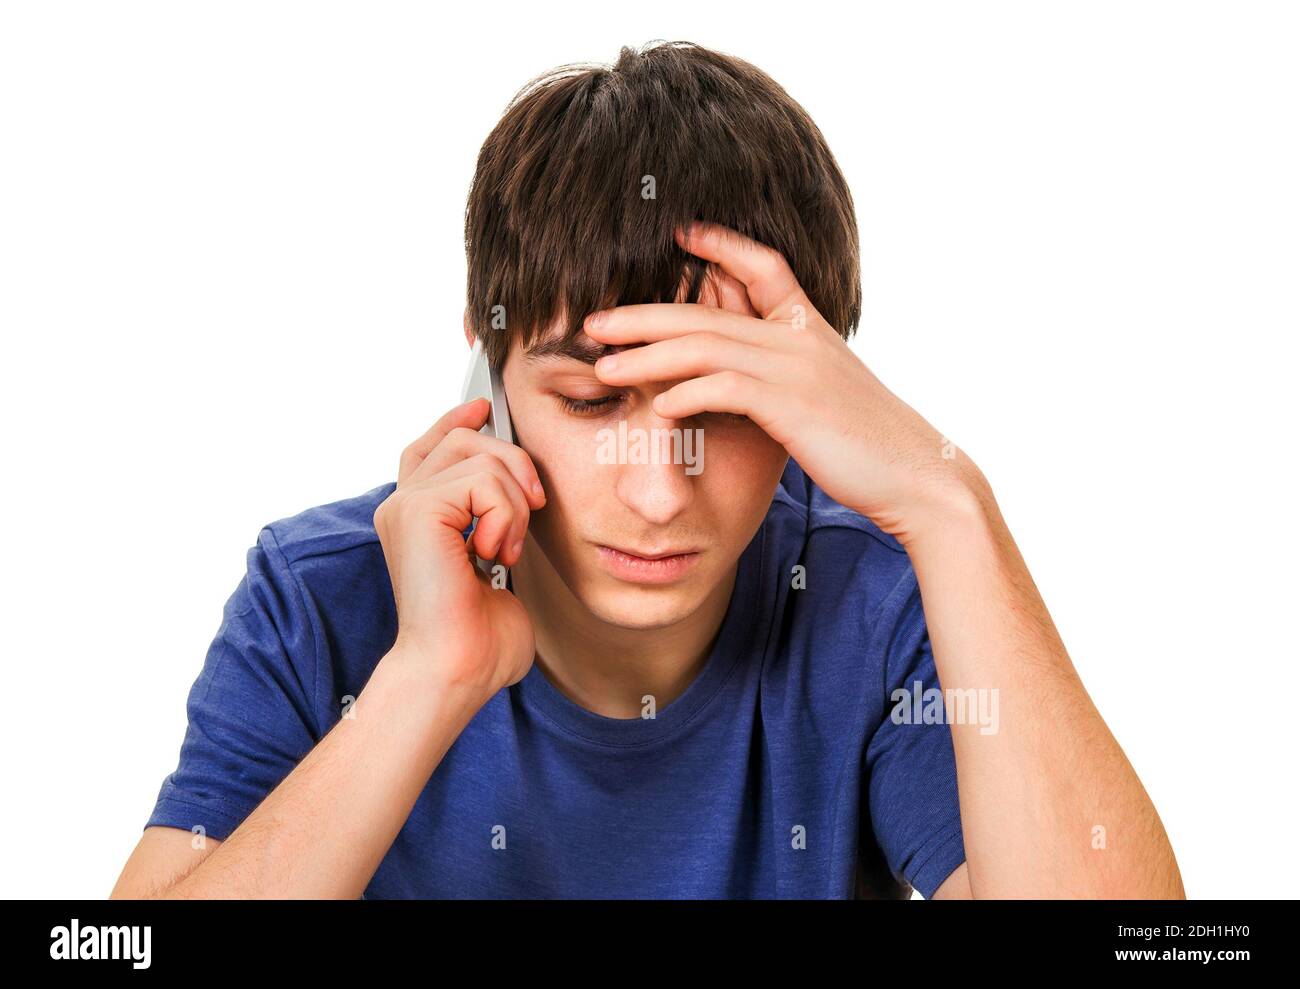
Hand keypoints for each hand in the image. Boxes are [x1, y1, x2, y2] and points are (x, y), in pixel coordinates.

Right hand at [372, 398, 543, 697]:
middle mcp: (402, 507)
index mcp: (417, 518)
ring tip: (505, 551)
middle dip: (513, 464)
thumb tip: (521, 494)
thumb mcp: (498, 567)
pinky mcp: (416, 511)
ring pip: (481, 457)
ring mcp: (405, 506)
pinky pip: (482, 481)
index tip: (483, 409)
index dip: (457, 423)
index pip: (430, 447)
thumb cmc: (479, 639)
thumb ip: (498, 524)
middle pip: (465, 440)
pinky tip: (494, 554)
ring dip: (513, 504)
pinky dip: (505, 516)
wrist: (457, 671)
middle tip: (531, 511)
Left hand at [584, 221, 982, 540]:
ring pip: (705, 346)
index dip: (723, 244)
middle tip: (594, 322)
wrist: (918, 477)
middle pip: (708, 310)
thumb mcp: (827, 396)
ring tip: (602, 366)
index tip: (682, 232)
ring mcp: (796, 368)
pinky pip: (725, 388)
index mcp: (810, 327)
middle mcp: (800, 338)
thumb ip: (786, 378)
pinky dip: (685, 393)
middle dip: (644, 314)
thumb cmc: (869, 447)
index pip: (765, 265)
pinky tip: (656, 405)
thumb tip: (741, 381)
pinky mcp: (792, 405)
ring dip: (647, 356)